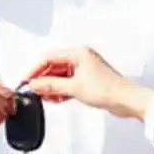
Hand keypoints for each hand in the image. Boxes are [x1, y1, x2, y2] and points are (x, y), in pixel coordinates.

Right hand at [23, 47, 153, 119]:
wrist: (126, 100)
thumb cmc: (107, 90)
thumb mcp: (73, 88)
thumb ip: (51, 85)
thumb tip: (35, 84)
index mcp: (78, 53)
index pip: (49, 58)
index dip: (35, 70)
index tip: (27, 81)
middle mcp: (81, 58)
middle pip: (54, 66)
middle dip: (43, 79)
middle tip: (34, 91)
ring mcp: (85, 69)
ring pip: (61, 75)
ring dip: (52, 86)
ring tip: (45, 97)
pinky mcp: (89, 80)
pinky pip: (69, 82)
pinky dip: (61, 90)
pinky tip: (56, 98)